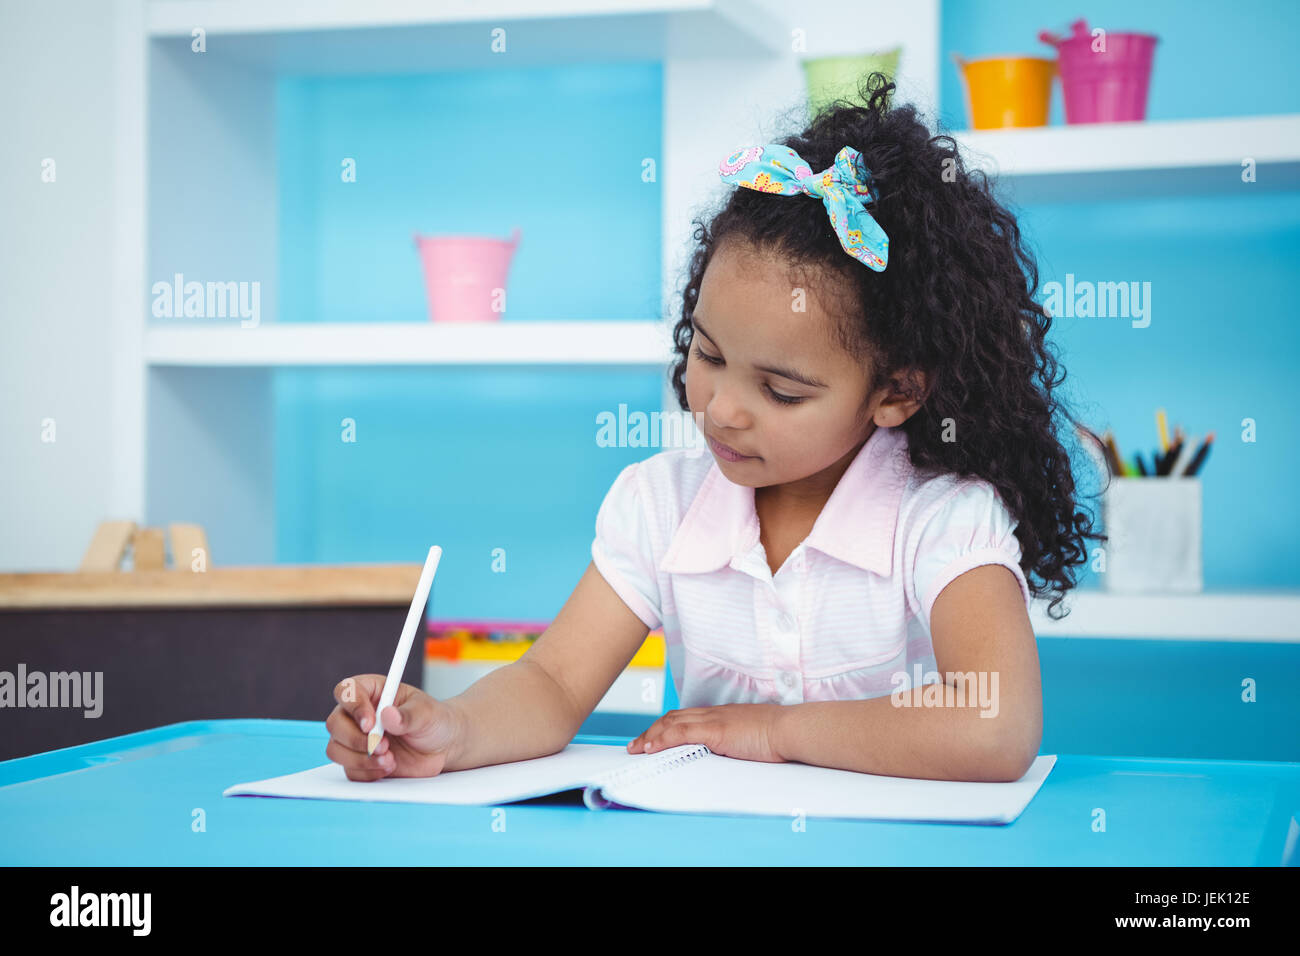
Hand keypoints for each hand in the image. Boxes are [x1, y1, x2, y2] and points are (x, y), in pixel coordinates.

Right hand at [325, 674, 464, 780]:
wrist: (442, 746)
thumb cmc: (433, 720)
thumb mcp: (427, 713)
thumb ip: (408, 715)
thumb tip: (388, 715)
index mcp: (372, 691)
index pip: (347, 692)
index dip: (354, 707)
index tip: (370, 724)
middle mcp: (358, 714)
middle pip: (334, 723)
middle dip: (357, 739)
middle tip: (384, 746)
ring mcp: (356, 739)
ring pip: (336, 749)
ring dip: (361, 759)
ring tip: (390, 759)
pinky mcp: (359, 761)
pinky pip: (349, 770)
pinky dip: (367, 772)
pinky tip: (388, 767)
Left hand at [627, 704, 786, 762]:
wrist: (790, 730)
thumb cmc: (779, 737)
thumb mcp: (752, 739)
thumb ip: (736, 744)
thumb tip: (729, 757)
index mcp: (723, 716)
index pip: (688, 717)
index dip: (668, 726)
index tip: (655, 737)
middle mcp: (715, 714)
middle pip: (674, 718)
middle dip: (652, 731)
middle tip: (637, 745)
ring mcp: (713, 720)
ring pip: (672, 723)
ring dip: (651, 735)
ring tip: (637, 748)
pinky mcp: (714, 730)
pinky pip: (680, 732)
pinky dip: (662, 739)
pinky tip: (651, 747)